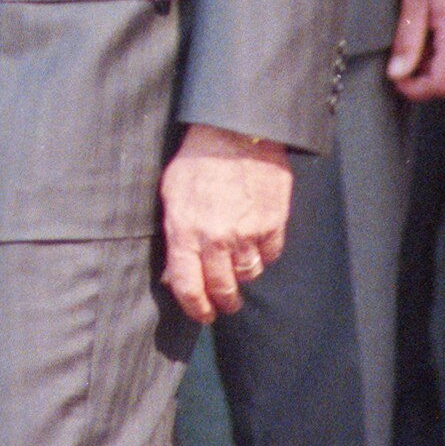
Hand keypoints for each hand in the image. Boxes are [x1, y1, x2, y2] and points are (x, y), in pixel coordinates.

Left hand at [161, 125, 291, 323]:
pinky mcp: (273, 223)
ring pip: (249, 274)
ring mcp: (248, 233)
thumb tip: (174, 274)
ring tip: (239, 263)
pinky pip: (271, 254)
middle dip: (223, 301)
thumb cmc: (197, 160)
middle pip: (223, 289)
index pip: (189, 287)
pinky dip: (264, 253)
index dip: (196, 308)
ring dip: (244, 274)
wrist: (236, 131)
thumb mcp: (171, 195)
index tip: (202, 314)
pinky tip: (256, 240)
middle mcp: (217, 239)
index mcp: (186, 232)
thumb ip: (174, 236)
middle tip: (225, 303)